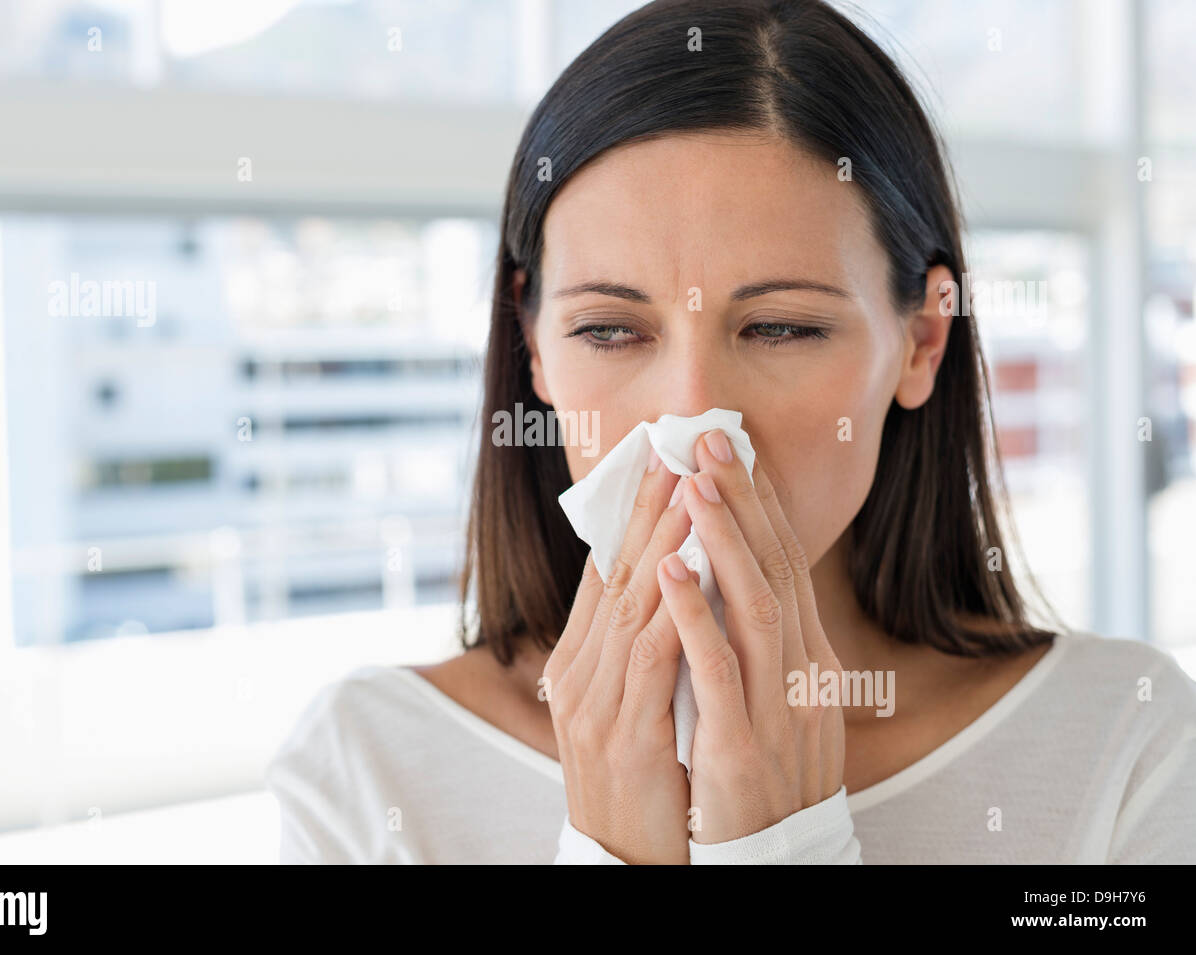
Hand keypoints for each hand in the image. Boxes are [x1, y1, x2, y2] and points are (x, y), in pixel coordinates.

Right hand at [543, 448, 693, 863]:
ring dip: (663, 541)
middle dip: (649, 509)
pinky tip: (685, 569)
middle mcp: (577, 675)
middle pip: (616, 575)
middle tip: (676, 448)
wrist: (623, 860)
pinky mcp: (621, 736)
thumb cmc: (638, 781)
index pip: (605, 574)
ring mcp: (594, 704)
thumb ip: (640, 648)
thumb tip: (667, 586)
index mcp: (578, 664)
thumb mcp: (630, 706)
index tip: (661, 461)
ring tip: (691, 486)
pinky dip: (669, 608)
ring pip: (632, 605)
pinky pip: (650, 659)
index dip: (633, 515)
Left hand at [655, 428, 845, 843]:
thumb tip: (730, 573)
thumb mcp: (774, 699)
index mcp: (808, 658)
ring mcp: (777, 708)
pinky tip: (668, 572)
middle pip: (777, 568)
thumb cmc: (760, 775)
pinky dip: (694, 617)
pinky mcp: (741, 743)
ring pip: (754, 606)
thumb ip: (758, 639)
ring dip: (723, 540)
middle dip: (744, 500)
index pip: (786, 564)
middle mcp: (803, 673)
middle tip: (712, 436)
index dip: (760, 505)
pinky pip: (717, 670)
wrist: (772, 857)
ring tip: (695, 484)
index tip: (732, 450)